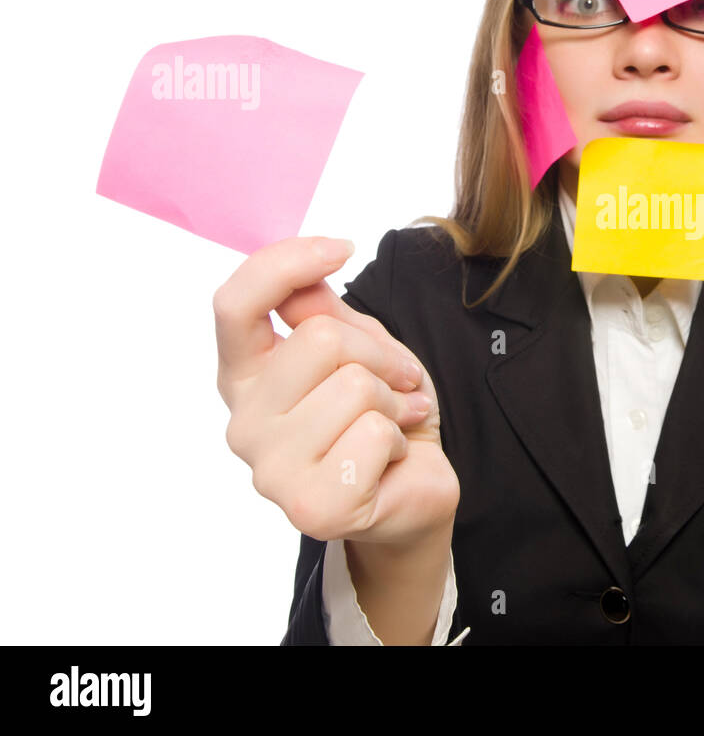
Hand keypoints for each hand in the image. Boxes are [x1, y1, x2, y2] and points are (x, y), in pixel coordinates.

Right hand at [215, 236, 459, 547]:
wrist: (417, 485)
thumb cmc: (382, 412)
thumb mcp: (359, 346)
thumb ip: (323, 313)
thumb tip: (301, 276)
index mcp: (246, 376)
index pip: (235, 303)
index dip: (285, 263)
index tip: (340, 248)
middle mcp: (244, 423)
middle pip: (320, 339)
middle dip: (379, 354)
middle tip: (396, 382)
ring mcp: (271, 471)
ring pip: (354, 386)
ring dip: (395, 399)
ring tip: (393, 422)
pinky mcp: (311, 507)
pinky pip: (375, 433)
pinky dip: (401, 438)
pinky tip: (392, 457)